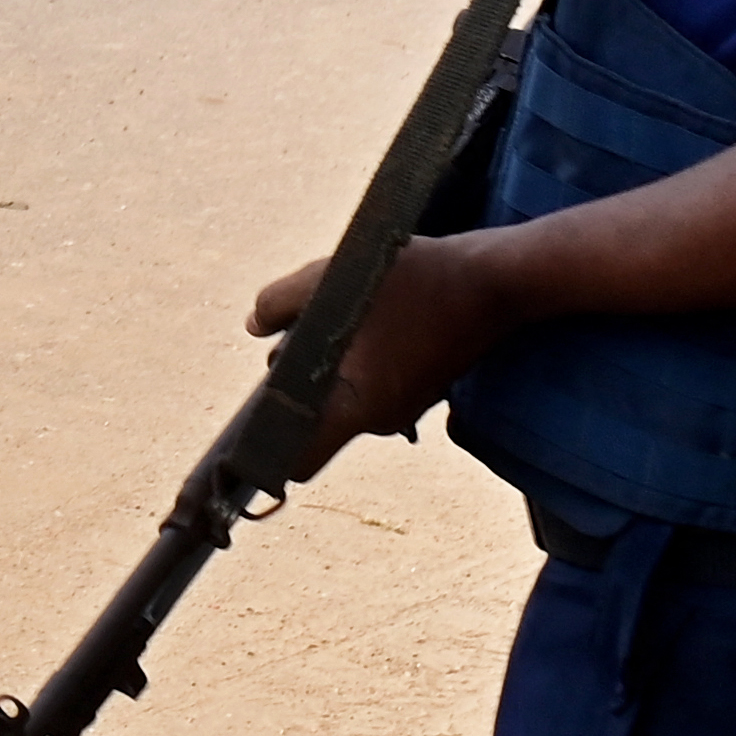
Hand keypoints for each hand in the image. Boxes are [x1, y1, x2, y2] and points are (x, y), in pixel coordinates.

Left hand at [244, 234, 513, 476]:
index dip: (262, 451)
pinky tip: (366, 310)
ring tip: (340, 307)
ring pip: (337, 390)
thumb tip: (253, 327)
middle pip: (310, 412)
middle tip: (293, 324)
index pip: (297, 457)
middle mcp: (378, 420)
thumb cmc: (415, 279)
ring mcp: (401, 407)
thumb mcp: (329, 278)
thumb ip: (279, 303)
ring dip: (324, 355)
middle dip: (292, 375)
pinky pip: (365, 380)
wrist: (494, 280)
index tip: (240, 433)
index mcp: (356, 407)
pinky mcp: (416, 388)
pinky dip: (353, 353)